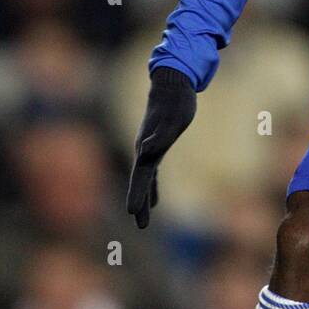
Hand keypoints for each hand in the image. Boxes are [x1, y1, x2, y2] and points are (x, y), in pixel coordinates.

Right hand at [127, 67, 196, 227]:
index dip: (137, 195)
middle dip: (139, 203)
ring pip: (145, 179)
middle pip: (141, 181)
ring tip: (142, 219)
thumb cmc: (176, 101)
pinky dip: (152, 187)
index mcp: (148, 147)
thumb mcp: (174, 118)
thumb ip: (159, 135)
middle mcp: (145, 149)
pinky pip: (152, 172)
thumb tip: (145, 149)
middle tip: (140, 225)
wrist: (172, 83)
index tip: (132, 213)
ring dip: (144, 199)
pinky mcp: (157, 145)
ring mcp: (150, 148)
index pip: (142, 176)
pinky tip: (155, 200)